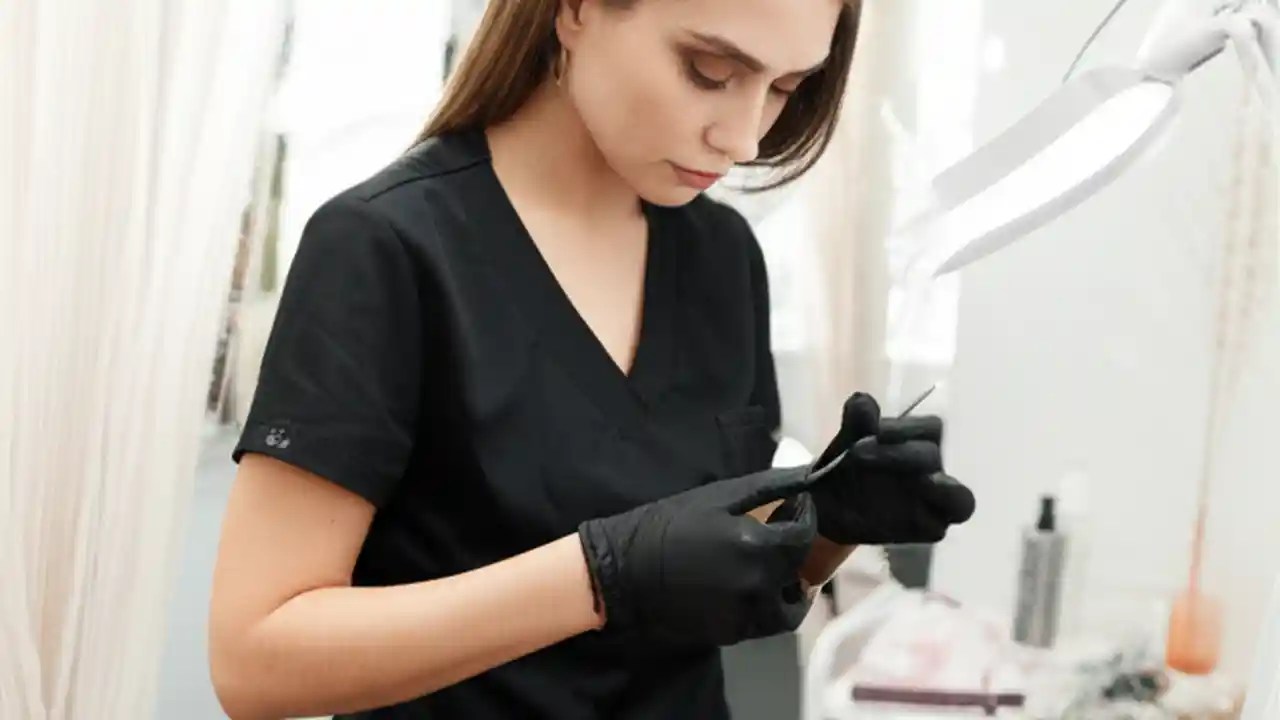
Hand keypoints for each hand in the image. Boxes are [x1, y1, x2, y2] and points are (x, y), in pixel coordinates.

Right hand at [578, 467, 817, 646]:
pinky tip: (744, 585)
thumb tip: (808, 475)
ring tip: (769, 567)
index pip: (804, 535)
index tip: (796, 506)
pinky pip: (762, 622)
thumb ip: (768, 486)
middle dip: (795, 550)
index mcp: (757, 547)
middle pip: (799, 572)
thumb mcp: (718, 496)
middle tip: (779, 533)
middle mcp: (758, 586)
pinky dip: (763, 605)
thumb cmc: (668, 525)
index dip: (805, 517)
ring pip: (786, 607)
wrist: (623, 571)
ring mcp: (745, 615)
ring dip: (785, 587)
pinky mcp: (731, 633)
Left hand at [809, 392, 974, 544]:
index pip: (930, 428)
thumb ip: (857, 421)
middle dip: (901, 455)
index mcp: (921, 438)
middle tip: (861, 455)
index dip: (908, 428)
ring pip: (960, 499)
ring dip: (945, 491)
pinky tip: (895, 517)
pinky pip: (936, 527)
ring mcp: (934, 501)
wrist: (830, 506)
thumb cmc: (849, 465)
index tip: (876, 431)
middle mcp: (934, 467)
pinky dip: (923, 522)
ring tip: (924, 483)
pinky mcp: (926, 528)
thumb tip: (861, 400)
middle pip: (933, 457)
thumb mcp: (847, 441)